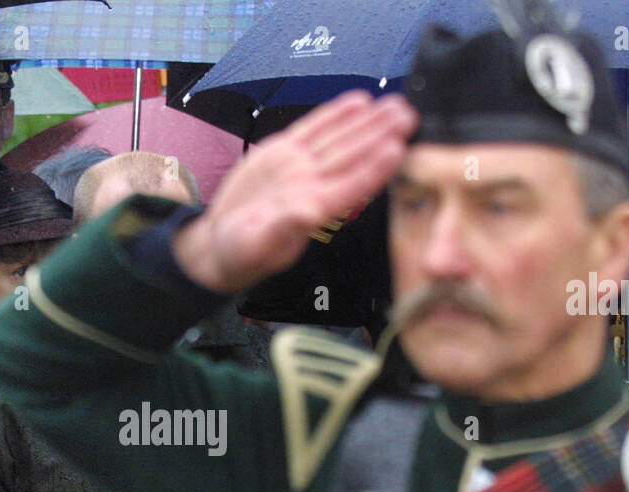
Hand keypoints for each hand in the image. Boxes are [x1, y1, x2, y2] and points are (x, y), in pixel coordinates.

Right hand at [172, 90, 417, 294]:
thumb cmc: (240, 252)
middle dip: (381, 136)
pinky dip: (335, 115)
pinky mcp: (283, 153)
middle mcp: (313, 185)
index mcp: (314, 209)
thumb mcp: (257, 243)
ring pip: (340, 139)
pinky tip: (359, 102)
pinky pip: (315, 129)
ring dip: (368, 122)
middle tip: (409, 116)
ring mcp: (300, 167)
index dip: (374, 168)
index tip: (397, 149)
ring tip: (396, 104)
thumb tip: (310, 212)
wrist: (220, 242)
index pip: (352, 186)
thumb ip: (284, 227)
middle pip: (353, 156)